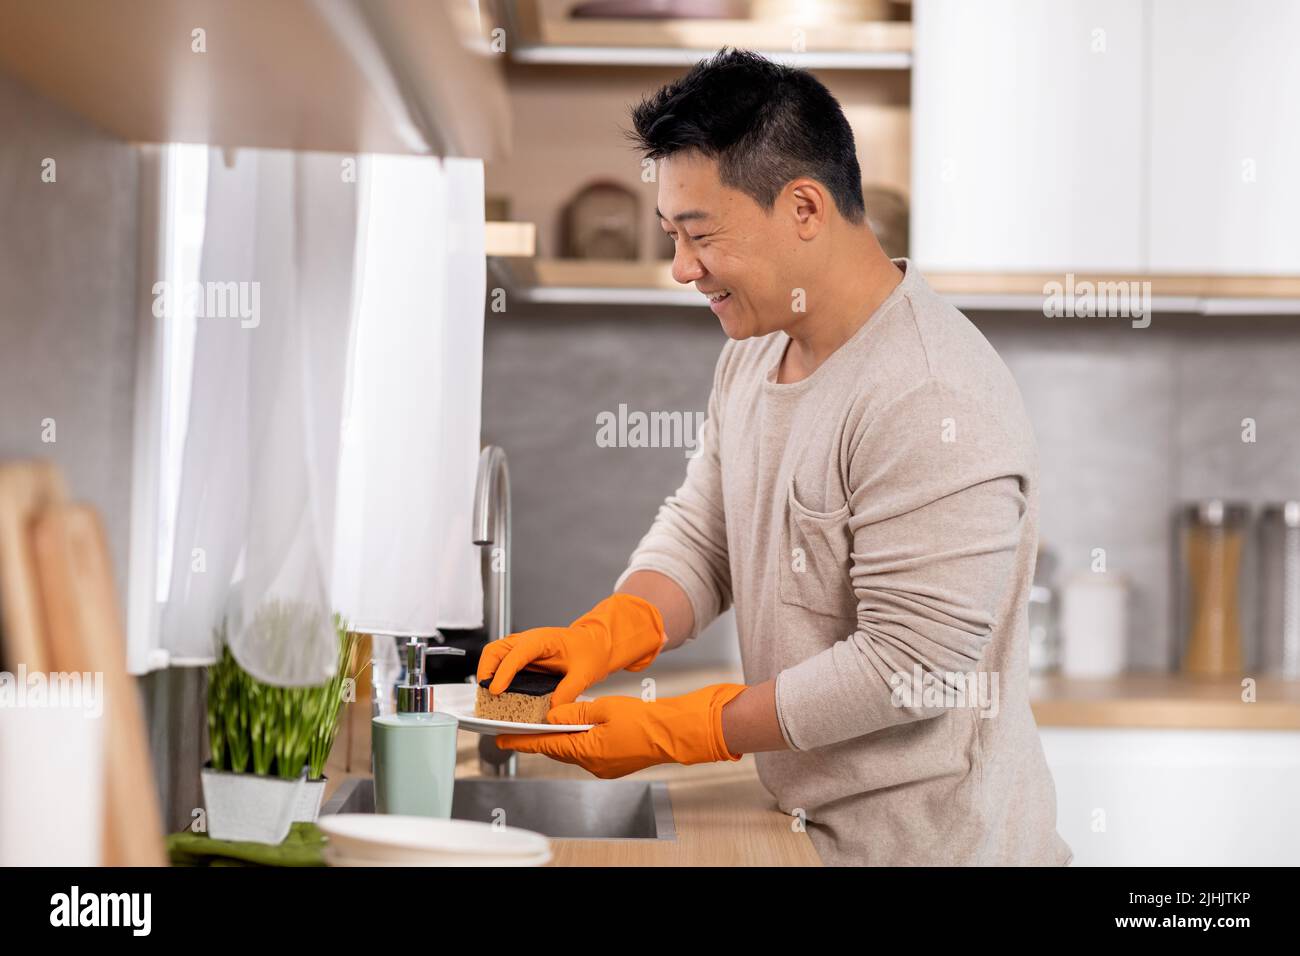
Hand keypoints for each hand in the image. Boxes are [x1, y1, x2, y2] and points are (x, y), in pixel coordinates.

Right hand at [477, 593, 666, 706]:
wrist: (594, 644)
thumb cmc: (589, 651)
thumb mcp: (583, 674)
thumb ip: (567, 692)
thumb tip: (552, 711)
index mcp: (541, 640)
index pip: (516, 653)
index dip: (504, 672)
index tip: (496, 690)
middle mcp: (527, 640)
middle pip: (495, 649)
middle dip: (486, 670)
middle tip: (486, 694)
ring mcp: (522, 648)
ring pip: (494, 655)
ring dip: (487, 673)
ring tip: (489, 696)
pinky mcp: (521, 658)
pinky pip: (501, 664)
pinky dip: (494, 676)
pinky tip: (497, 693)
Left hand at [496, 683, 746, 778]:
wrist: (672, 734)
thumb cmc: (644, 721)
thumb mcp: (603, 708)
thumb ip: (574, 711)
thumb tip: (553, 714)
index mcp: (585, 750)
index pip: (544, 745)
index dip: (520, 740)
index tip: (501, 737)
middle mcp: (591, 763)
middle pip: (556, 749)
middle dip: (539, 738)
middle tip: (521, 727)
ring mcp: (602, 767)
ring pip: (572, 750)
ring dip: (561, 738)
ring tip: (549, 724)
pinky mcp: (612, 764)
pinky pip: (587, 752)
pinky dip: (578, 741)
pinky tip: (580, 728)